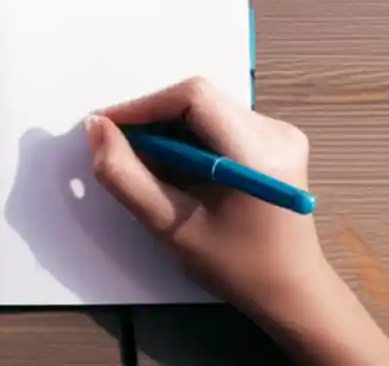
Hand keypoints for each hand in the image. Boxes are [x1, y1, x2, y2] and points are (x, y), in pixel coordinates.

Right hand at [86, 78, 388, 363]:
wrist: (292, 291)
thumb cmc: (236, 266)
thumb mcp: (171, 226)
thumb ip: (126, 176)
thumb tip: (95, 129)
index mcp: (258, 153)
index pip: (193, 97)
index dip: (142, 105)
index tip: (104, 127)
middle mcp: (275, 131)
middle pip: (198, 100)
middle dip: (151, 120)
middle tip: (118, 150)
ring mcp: (279, 133)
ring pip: (204, 109)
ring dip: (166, 130)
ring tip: (146, 166)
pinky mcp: (274, 141)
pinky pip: (217, 122)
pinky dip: (185, 138)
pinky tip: (175, 169)